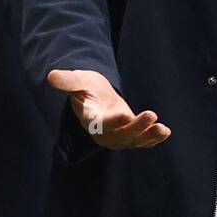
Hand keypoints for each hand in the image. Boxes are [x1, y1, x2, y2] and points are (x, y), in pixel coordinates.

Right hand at [47, 69, 171, 149]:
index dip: (110, 121)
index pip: (98, 123)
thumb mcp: (78, 81)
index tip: (122, 115)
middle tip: (151, 114)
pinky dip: (153, 138)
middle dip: (136, 127)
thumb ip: (68, 81)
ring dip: (148, 135)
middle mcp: (103, 131)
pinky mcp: (130, 134)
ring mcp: (117, 135)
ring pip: (133, 140)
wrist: (95, 98)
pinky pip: (141, 140)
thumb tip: (51, 75)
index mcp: (89, 118)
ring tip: (163, 129)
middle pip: (119, 134)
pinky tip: (165, 132)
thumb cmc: (86, 88)